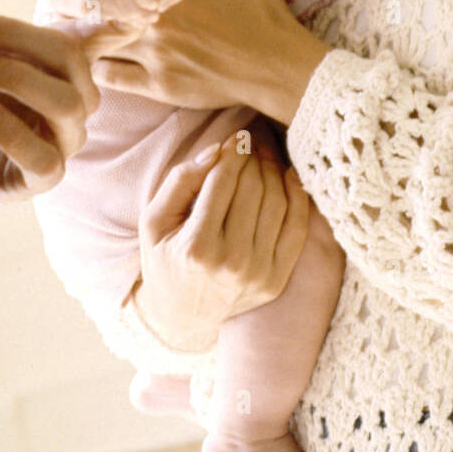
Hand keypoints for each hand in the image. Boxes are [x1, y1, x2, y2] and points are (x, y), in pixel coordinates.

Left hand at [0, 0, 100, 201]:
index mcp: (67, 67)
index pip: (66, 35)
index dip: (25, 26)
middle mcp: (77, 100)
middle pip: (71, 62)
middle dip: (20, 44)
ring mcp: (66, 140)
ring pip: (66, 105)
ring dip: (20, 79)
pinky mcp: (45, 176)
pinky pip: (45, 157)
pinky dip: (13, 132)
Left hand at [83, 0, 329, 124]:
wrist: (279, 66)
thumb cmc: (260, 12)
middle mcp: (154, 24)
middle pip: (93, 11)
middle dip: (65, 1)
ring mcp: (154, 58)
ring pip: (96, 46)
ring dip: (76, 36)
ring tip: (53, 27)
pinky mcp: (160, 87)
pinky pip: (113, 79)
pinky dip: (94, 70)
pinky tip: (84, 62)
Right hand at [133, 126, 310, 348]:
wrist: (183, 314)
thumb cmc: (165, 258)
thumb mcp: (154, 219)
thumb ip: (180, 180)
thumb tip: (218, 149)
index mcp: (197, 247)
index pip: (223, 182)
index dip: (233, 152)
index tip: (236, 137)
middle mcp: (232, 262)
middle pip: (253, 188)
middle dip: (253, 158)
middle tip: (250, 144)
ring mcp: (259, 274)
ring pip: (278, 201)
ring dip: (273, 170)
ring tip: (263, 157)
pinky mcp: (277, 279)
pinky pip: (298, 227)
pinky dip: (297, 195)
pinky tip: (286, 176)